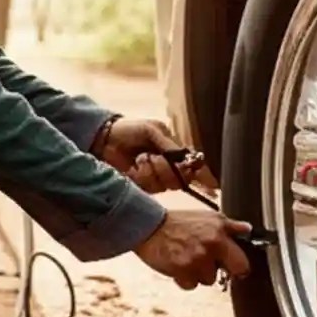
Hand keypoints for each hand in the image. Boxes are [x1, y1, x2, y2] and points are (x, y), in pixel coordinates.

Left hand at [94, 117, 219, 194]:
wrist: (104, 139)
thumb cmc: (130, 130)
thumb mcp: (151, 130)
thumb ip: (168, 144)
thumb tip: (185, 157)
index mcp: (174, 151)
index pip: (194, 167)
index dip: (204, 177)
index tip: (212, 185)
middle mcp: (168, 167)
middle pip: (182, 178)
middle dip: (170, 169)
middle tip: (154, 157)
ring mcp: (156, 178)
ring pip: (167, 183)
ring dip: (154, 170)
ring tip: (141, 158)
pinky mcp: (143, 186)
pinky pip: (151, 186)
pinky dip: (143, 175)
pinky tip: (135, 166)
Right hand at [134, 210, 252, 289]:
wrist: (150, 226)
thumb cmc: (179, 222)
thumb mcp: (208, 217)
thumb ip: (229, 226)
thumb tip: (247, 229)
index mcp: (219, 234)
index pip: (242, 262)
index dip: (238, 267)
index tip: (232, 266)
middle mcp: (210, 247)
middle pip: (225, 275)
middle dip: (217, 271)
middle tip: (207, 262)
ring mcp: (196, 260)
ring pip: (207, 281)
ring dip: (198, 273)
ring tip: (187, 258)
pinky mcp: (181, 271)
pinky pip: (190, 285)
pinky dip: (184, 279)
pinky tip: (178, 264)